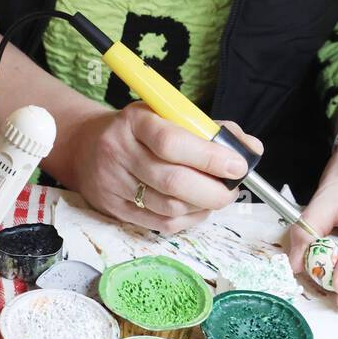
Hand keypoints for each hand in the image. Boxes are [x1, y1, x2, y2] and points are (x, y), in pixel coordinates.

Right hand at [68, 103, 262, 233]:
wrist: (86, 146)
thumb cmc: (141, 129)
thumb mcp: (170, 115)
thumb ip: (211, 130)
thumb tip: (251, 148)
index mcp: (136, 121)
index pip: (172, 142)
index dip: (209, 157)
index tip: (237, 165)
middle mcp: (120, 151)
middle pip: (172, 181)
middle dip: (212, 191)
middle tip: (232, 189)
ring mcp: (114, 183)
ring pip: (168, 207)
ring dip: (202, 207)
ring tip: (216, 197)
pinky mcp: (113, 209)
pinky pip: (159, 223)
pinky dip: (188, 220)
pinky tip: (197, 209)